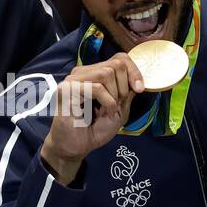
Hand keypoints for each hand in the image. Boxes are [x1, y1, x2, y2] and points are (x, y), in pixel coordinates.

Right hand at [40, 53, 143, 184]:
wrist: (76, 148)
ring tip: (108, 110)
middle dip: (124, 87)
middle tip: (117, 106)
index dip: (134, 71)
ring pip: (106, 72)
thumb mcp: (119, 111)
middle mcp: (83, 73)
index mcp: (94, 75)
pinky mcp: (67, 89)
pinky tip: (102, 113)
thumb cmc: (94, 130)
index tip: (139, 89)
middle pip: (116, 64)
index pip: (119, 58)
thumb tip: (138, 79)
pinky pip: (97, 87)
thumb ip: (127, 94)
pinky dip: (107, 102)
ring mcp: (73, 80)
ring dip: (115, 95)